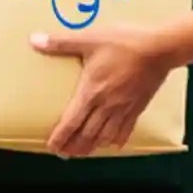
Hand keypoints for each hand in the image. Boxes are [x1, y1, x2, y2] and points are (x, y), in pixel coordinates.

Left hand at [30, 26, 171, 156]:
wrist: (158, 49)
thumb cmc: (123, 43)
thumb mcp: (89, 39)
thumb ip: (61, 43)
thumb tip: (34, 40)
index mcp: (91, 92)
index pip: (71, 122)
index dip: (60, 137)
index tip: (51, 147)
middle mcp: (106, 105)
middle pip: (87, 134)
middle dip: (74, 146)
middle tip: (64, 154)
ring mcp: (123, 108)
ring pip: (105, 136)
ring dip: (92, 147)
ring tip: (84, 151)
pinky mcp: (138, 107)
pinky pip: (126, 130)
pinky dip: (116, 140)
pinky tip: (112, 143)